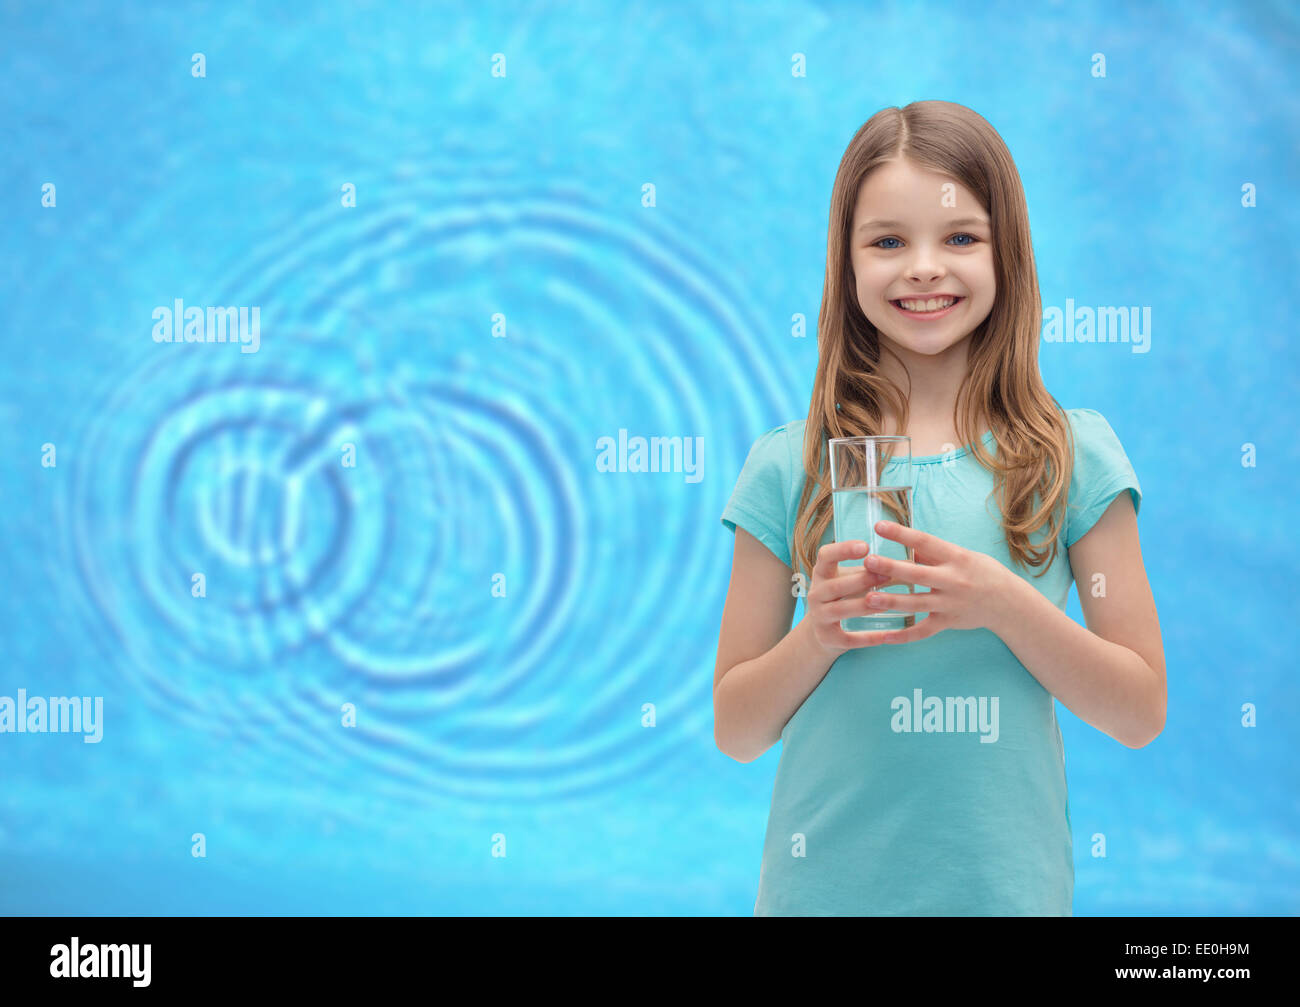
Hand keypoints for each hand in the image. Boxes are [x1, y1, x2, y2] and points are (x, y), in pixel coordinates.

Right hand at [804, 539, 895, 657]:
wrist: (823, 631)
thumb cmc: (844, 596)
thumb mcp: (853, 579)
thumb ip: (875, 571)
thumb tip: (911, 562)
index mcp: (821, 573)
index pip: (825, 555)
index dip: (843, 550)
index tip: (866, 546)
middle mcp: (815, 593)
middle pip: (835, 585)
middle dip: (861, 580)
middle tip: (886, 575)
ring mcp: (819, 616)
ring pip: (841, 610)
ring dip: (864, 606)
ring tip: (887, 602)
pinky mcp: (827, 638)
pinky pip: (848, 638)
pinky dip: (867, 638)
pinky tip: (885, 637)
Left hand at [859, 520, 1022, 643]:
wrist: (1008, 603)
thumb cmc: (981, 572)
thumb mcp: (962, 555)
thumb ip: (933, 552)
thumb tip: (905, 543)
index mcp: (956, 557)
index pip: (925, 542)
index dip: (901, 534)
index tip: (879, 527)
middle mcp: (953, 580)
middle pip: (918, 574)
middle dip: (892, 568)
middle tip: (867, 562)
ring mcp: (950, 603)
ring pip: (917, 603)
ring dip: (891, 602)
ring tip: (868, 599)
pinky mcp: (948, 622)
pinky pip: (923, 631)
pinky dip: (904, 636)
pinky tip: (884, 638)